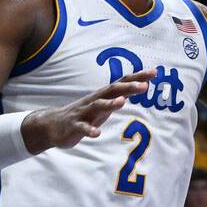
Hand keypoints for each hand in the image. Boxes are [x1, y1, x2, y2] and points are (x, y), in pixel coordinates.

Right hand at [20, 69, 154, 152]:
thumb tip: (136, 89)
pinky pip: (82, 128)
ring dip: (110, 104)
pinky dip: (89, 130)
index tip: (154, 72)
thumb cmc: (83, 115)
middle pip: (112, 90)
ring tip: (122, 102)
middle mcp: (94, 100)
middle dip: (128, 88)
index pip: (122, 82)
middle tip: (144, 86)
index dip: (138, 77)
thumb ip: (117, 98)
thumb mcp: (102, 106)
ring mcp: (83, 113)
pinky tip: (97, 134)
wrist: (52, 126)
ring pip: (97, 106)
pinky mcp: (73, 126)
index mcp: (103, 96)